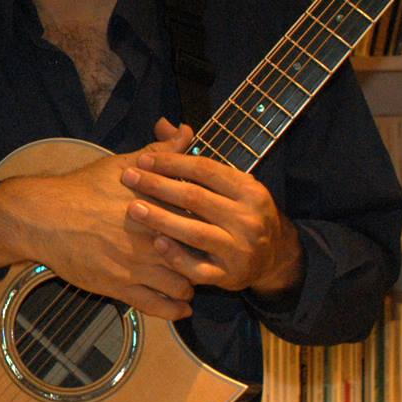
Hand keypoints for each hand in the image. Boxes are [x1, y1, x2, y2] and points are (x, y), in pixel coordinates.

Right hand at [0, 123, 197, 320]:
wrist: (44, 217)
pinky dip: (175, 308)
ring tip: (189, 277)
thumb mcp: (123, 164)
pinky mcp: (121, 288)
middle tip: (207, 256)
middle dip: (206, 258)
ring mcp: (138, 266)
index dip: (213, 227)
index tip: (214, 228)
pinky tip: (180, 304)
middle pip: (198, 256)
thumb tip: (186, 131)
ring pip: (184, 285)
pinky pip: (160, 307)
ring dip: (191, 283)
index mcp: (158, 207)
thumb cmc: (83, 188)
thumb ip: (161, 152)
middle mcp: (153, 239)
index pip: (202, 222)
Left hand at [121, 118, 303, 297]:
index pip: (206, 170)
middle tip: (129, 178)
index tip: (142, 159)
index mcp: (250, 191)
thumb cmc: (240, 212)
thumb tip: (163, 125)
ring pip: (195, 232)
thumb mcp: (228, 183)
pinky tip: (155, 243)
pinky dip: (176, 256)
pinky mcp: (229, 277)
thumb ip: (192, 157)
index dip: (171, 162)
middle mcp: (248, 219)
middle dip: (158, 186)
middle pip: (196, 199)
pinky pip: (198, 268)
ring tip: (133, 209)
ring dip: (161, 219)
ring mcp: (240, 250)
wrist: (273, 257)